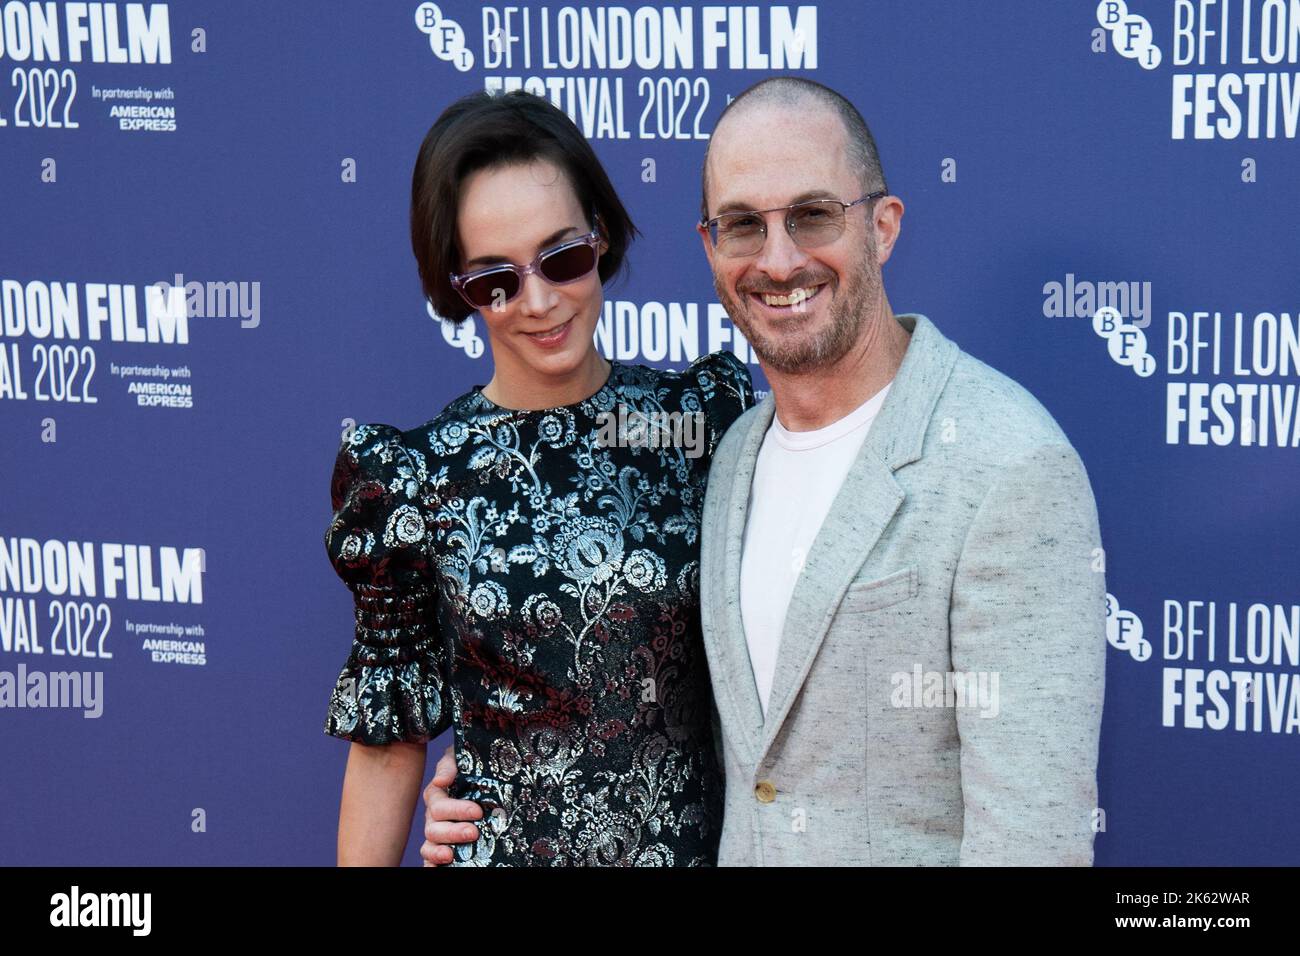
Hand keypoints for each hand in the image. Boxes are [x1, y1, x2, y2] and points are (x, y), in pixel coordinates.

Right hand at [420, 744, 481, 865]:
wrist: (484, 778)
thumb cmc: (471, 766)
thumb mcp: (461, 757)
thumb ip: (450, 764)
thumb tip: (441, 780)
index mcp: (438, 794)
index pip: (439, 805)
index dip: (457, 810)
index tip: (477, 812)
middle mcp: (434, 816)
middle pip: (434, 828)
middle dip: (453, 832)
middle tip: (474, 832)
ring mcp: (437, 833)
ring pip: (430, 845)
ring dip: (438, 851)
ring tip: (451, 855)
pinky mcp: (441, 847)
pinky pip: (429, 859)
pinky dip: (430, 864)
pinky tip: (439, 867)